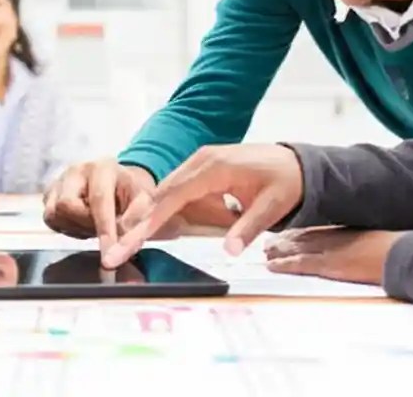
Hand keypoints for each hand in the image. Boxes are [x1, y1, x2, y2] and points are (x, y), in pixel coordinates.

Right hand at [42, 158, 156, 250]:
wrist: (120, 184)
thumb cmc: (133, 194)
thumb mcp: (145, 205)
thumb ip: (134, 225)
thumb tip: (116, 249)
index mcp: (103, 168)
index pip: (99, 200)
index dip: (104, 230)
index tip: (108, 258)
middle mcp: (76, 171)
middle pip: (66, 205)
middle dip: (85, 225)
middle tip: (104, 230)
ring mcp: (59, 181)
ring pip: (53, 214)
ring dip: (76, 228)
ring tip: (94, 224)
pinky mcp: (48, 194)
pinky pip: (50, 219)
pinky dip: (67, 228)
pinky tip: (82, 223)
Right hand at [104, 144, 302, 267]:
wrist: (296, 163)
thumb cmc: (285, 180)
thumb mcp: (273, 206)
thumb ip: (248, 227)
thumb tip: (230, 250)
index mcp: (214, 166)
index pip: (173, 196)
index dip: (150, 219)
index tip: (130, 238)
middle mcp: (200, 162)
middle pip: (160, 195)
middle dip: (136, 224)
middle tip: (116, 251)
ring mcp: (198, 165)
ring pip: (163, 193)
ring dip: (143, 218)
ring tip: (122, 244)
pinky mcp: (200, 172)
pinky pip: (173, 191)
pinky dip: (157, 210)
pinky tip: (143, 229)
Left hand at [264, 227, 402, 284]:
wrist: (399, 255)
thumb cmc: (393, 249)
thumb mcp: (373, 239)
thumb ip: (359, 240)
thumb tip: (356, 246)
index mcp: (343, 231)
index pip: (314, 231)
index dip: (297, 233)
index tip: (285, 233)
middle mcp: (332, 238)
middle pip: (301, 238)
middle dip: (283, 240)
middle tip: (267, 243)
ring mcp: (329, 251)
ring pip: (296, 249)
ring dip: (279, 250)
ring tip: (266, 252)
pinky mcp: (329, 266)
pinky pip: (301, 264)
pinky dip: (285, 264)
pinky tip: (272, 265)